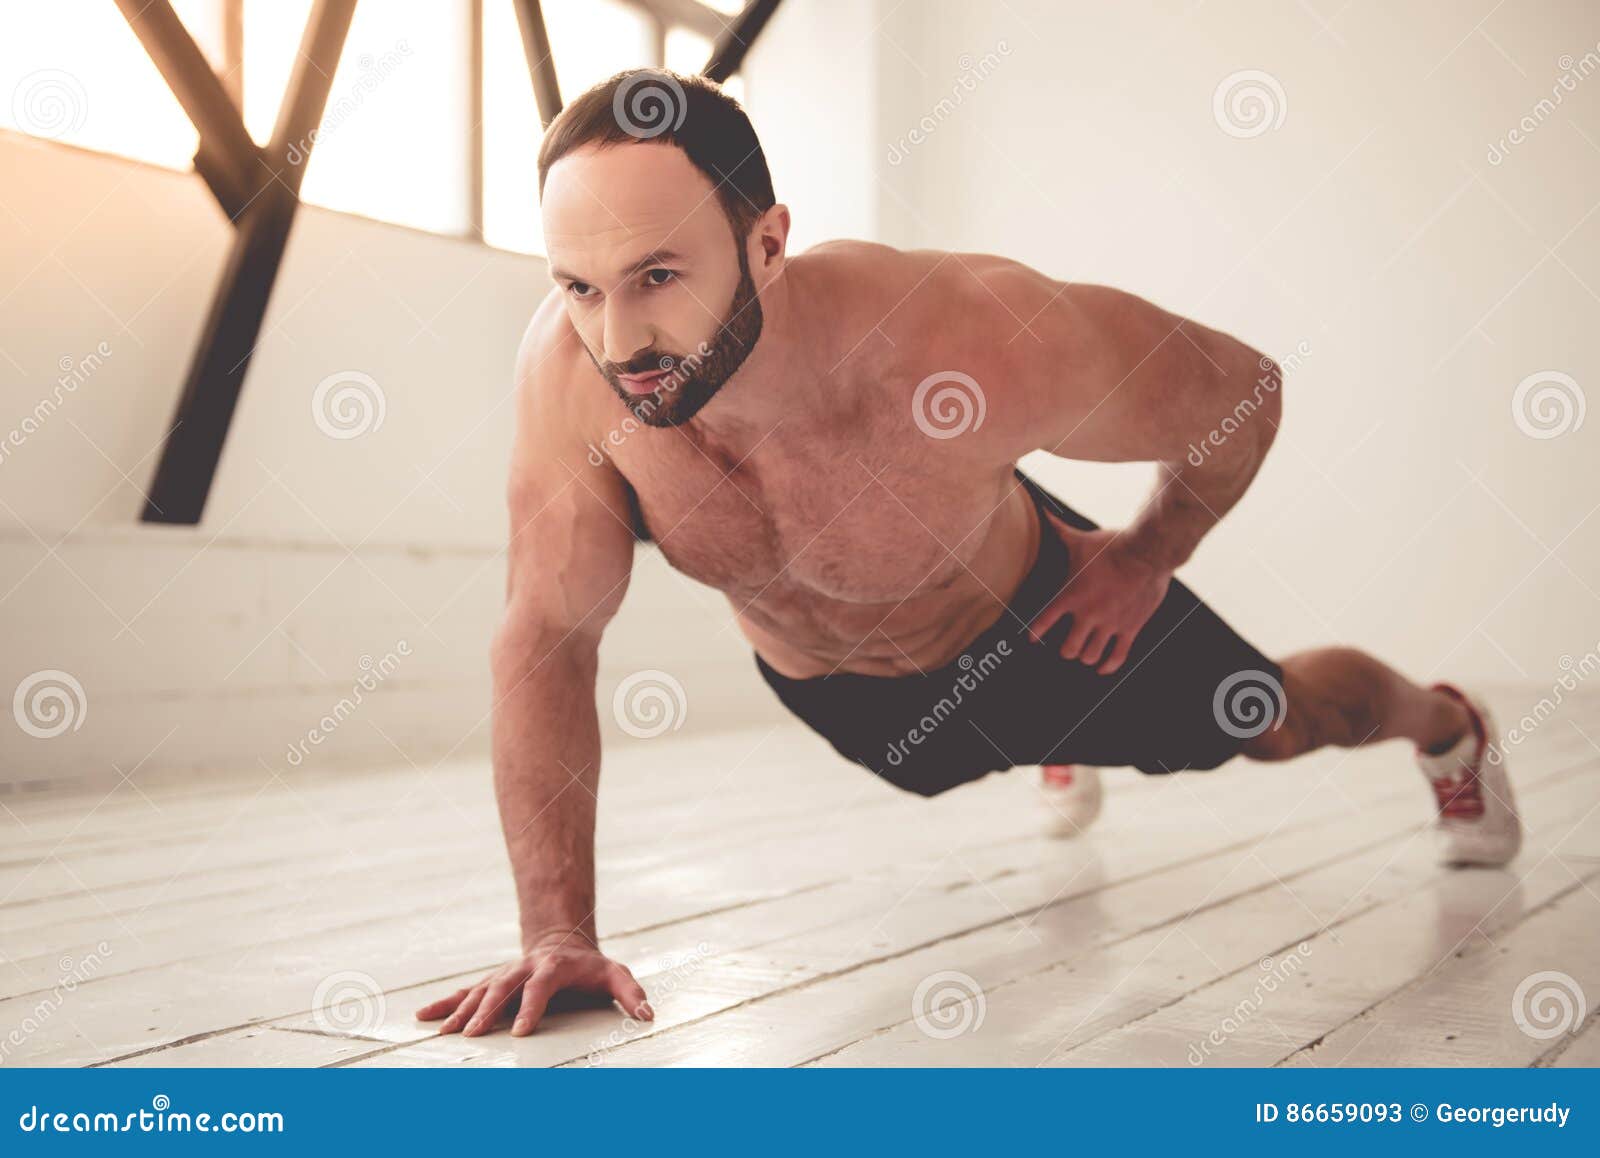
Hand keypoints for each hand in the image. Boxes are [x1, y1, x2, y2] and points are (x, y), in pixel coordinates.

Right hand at [415, 934, 651, 1036]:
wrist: (564, 940)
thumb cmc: (591, 966)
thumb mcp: (616, 974)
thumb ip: (631, 993)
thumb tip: (648, 1015)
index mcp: (553, 966)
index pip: (541, 986)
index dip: (531, 1007)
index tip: (521, 1033)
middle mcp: (524, 967)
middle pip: (503, 986)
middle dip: (487, 1010)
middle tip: (474, 1034)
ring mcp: (506, 973)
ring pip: (480, 989)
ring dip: (461, 1009)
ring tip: (444, 1031)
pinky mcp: (493, 980)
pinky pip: (466, 991)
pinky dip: (445, 1003)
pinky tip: (424, 1016)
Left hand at [1025, 510, 1171, 675]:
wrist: (1148, 551)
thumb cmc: (1111, 544)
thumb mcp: (1080, 539)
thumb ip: (1057, 529)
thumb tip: (1040, 508)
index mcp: (1070, 595)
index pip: (1043, 623)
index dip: (1035, 634)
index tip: (1032, 640)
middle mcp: (1087, 614)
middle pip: (1068, 650)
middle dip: (1065, 650)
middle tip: (1067, 645)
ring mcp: (1109, 623)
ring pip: (1091, 656)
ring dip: (1086, 656)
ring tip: (1086, 651)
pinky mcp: (1131, 628)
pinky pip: (1118, 657)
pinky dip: (1109, 666)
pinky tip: (1102, 668)